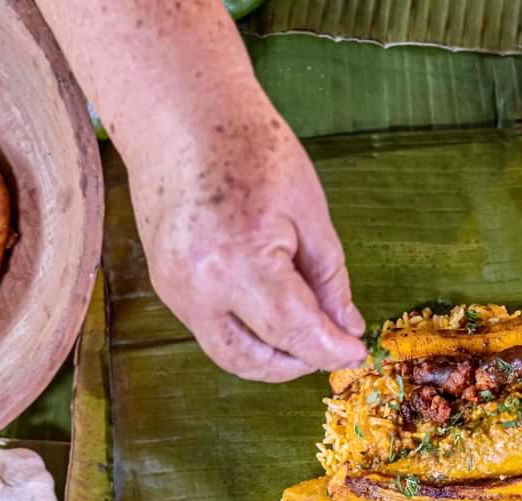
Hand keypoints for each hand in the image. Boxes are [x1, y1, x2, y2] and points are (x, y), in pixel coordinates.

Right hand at [132, 107, 367, 381]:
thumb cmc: (250, 149)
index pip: (291, 331)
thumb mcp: (309, 211)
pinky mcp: (165, 285)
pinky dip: (246, 334)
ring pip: (227, 353)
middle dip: (299, 363)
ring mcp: (173, 289)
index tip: (356, 355)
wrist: (181, 116)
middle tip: (333, 347)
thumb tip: (346, 326)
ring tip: (305, 336)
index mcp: (238, 261)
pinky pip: (210, 330)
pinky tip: (272, 315)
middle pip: (253, 358)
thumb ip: (329, 277)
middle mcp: (196, 286)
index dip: (328, 350)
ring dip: (271, 357)